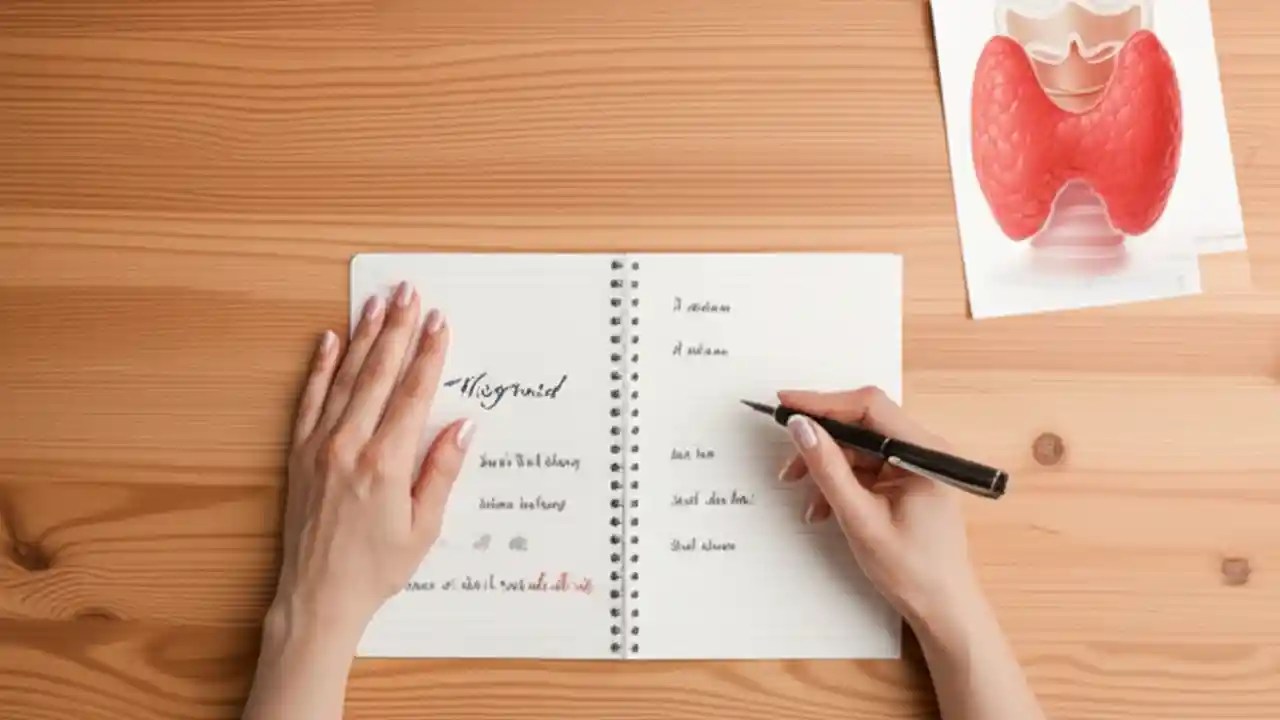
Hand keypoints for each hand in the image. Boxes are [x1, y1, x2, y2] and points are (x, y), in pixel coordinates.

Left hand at [245, 281, 472, 719]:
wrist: (317, 597)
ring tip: (378, 303)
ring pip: (345, 378)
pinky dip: (321, 368)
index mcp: (386, 464)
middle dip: (398, 330)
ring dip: (364, 337)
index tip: (440, 322)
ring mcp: (319, 447)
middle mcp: (349, 446)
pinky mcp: (298, 454)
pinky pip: (310, 400)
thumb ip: (443, 471)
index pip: (413, 394)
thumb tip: (463, 425)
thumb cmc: (376, 569)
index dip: (430, 355)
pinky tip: (330, 340)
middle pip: (378, 374)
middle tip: (409, 293)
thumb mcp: (424, 527)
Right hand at [776, 387, 978, 626]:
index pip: (869, 407)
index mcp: (924, 452)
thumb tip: (800, 427)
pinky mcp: (904, 480)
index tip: (786, 403)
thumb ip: (829, 470)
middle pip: (862, 424)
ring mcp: (914, 465)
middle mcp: (923, 450)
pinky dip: (839, 482)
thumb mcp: (861, 519)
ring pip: (858, 447)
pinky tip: (821, 506)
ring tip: (800, 491)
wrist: (942, 607)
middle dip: (821, 440)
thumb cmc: (912, 570)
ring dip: (826, 466)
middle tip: (787, 459)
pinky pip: (864, 468)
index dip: (824, 402)